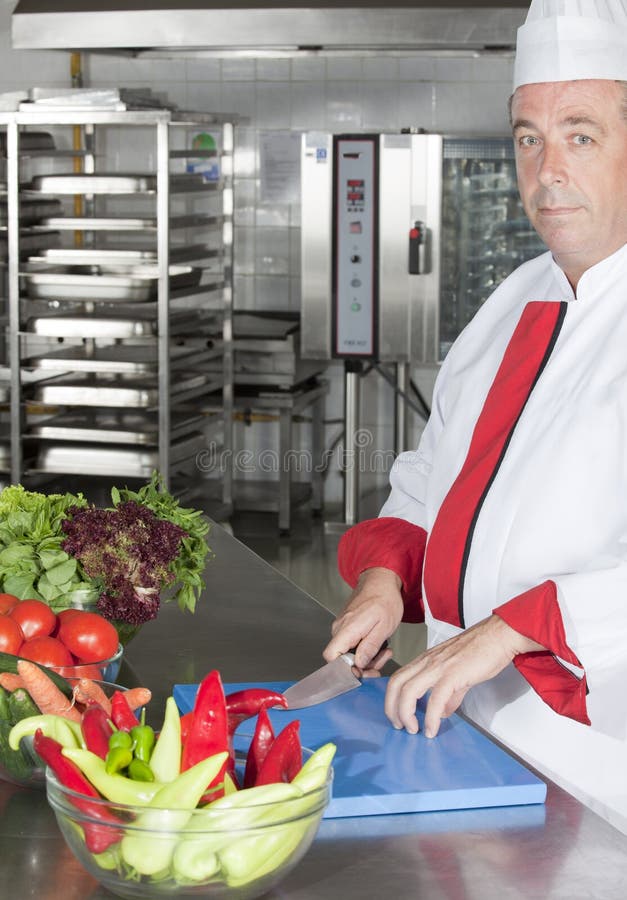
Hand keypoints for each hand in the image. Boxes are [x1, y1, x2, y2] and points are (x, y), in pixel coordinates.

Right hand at [323, 567, 401, 672]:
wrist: (382, 580)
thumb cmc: (384, 599)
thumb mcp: (383, 627)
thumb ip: (369, 647)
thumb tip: (358, 665)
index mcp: (347, 629)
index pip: (331, 656)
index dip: (344, 669)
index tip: (362, 672)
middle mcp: (340, 628)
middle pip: (342, 658)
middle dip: (363, 665)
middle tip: (381, 662)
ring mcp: (343, 626)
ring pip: (350, 652)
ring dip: (368, 657)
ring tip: (385, 650)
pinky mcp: (348, 626)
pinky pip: (353, 643)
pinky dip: (366, 648)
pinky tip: (379, 642)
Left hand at [384, 614, 544, 737]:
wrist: (498, 636)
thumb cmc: (481, 649)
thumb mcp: (457, 671)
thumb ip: (449, 694)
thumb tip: (442, 712)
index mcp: (426, 659)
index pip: (398, 678)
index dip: (391, 699)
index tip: (396, 715)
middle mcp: (427, 661)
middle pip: (396, 684)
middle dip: (392, 708)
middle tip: (399, 726)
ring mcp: (439, 667)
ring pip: (409, 691)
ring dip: (406, 714)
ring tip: (414, 730)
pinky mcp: (453, 674)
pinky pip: (436, 699)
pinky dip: (430, 718)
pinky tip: (432, 729)